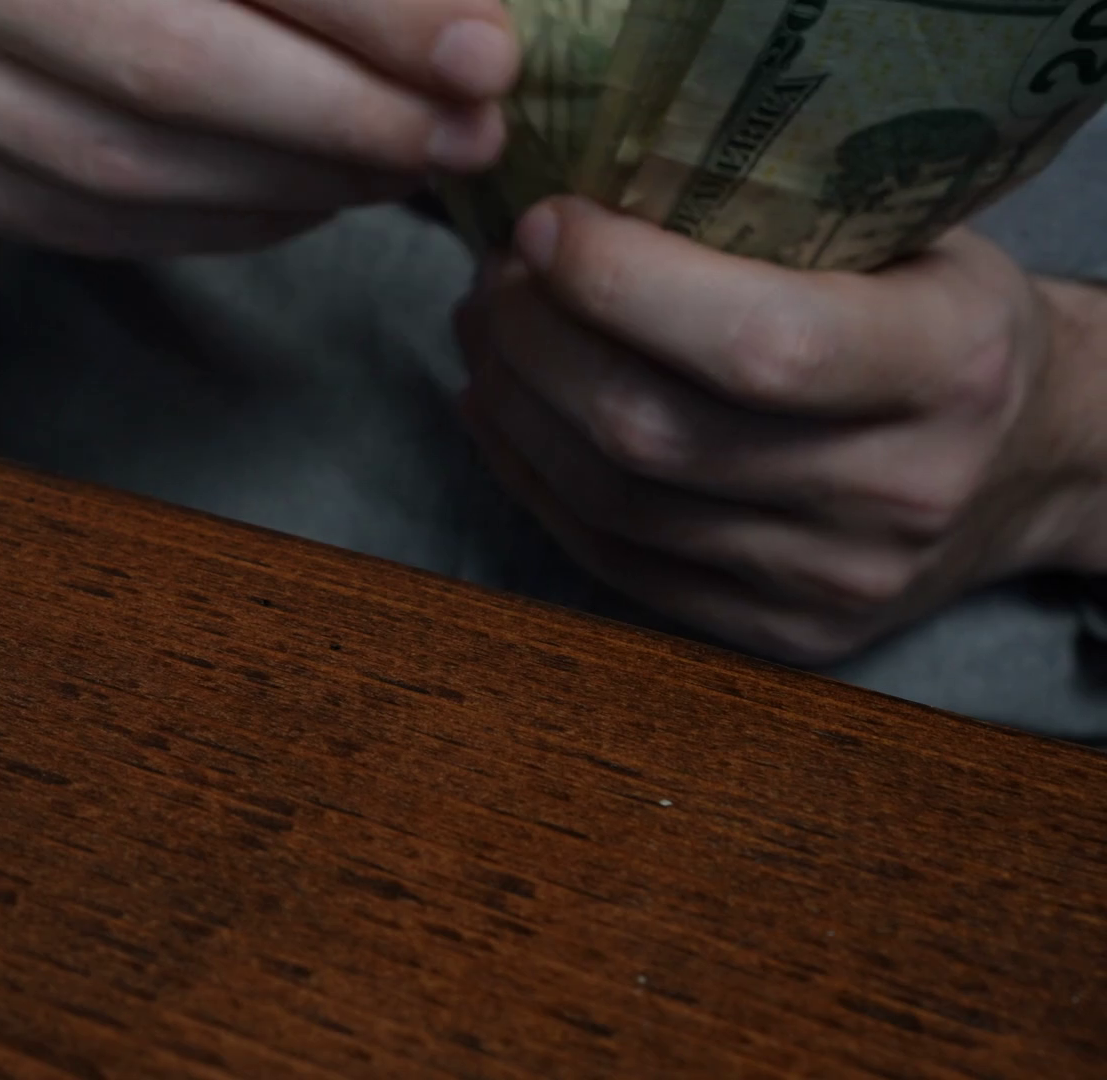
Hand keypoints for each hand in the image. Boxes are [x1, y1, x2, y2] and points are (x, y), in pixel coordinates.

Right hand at [0, 0, 517, 255]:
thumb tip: (444, 7)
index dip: (361, 7)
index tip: (482, 48)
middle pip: (172, 73)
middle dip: (346, 117)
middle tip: (470, 132)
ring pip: (136, 171)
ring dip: (300, 180)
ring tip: (410, 163)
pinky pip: (101, 225)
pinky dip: (228, 219)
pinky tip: (312, 196)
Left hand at [456, 198, 1106, 665]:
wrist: (1035, 465)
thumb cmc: (948, 325)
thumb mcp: (910, 243)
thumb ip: (767, 229)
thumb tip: (574, 210)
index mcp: (949, 365)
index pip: (758, 343)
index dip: (621, 285)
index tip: (544, 229)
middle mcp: (898, 489)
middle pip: (656, 434)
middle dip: (539, 345)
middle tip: (495, 282)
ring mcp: (835, 581)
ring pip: (616, 506)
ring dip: (518, 412)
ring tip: (486, 337)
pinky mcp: (780, 635)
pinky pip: (614, 562)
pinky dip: (535, 482)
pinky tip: (504, 415)